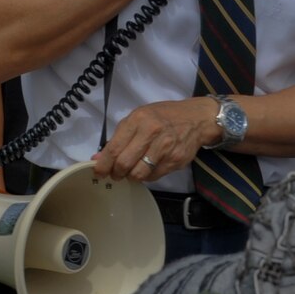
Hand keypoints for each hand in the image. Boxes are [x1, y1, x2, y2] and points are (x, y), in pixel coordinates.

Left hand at [93, 98, 217, 182]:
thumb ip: (119, 137)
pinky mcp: (175, 160)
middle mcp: (152, 132)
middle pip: (125, 163)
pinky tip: (147, 168)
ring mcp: (165, 148)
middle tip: (115, 174)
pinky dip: (146, 176)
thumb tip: (98, 158)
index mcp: (138, 119)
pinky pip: (153, 177)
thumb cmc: (163, 116)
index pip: (114, 148)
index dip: (103, 164)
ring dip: (131, 177)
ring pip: (139, 174)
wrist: (196, 119)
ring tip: (130, 172)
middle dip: (116, 173)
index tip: (98, 172)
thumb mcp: (139, 118)